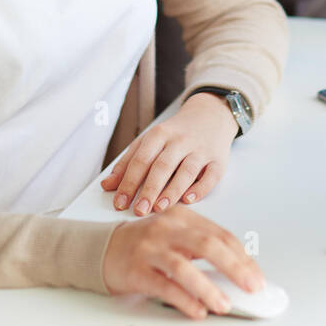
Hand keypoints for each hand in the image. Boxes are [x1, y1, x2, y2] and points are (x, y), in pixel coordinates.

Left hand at [101, 93, 238, 215]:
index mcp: (160, 134)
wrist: (210, 114)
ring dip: (172, 191)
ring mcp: (201, 150)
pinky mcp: (218, 160)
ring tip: (159, 208)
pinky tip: (189, 200)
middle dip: (149, 189)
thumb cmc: (176, 133)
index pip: (141, 159)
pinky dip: (200, 188)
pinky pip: (211, 176)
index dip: (129, 181)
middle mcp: (181, 140)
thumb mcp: (150, 140)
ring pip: (186, 171)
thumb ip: (129, 162)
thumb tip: (107, 185)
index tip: (119, 202)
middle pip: (163, 165)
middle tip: (138, 210)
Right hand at [101, 204, 265, 318]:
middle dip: (234, 267)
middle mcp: (167, 228)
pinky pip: (164, 286)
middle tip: (251, 286)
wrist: (103, 248)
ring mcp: (150, 248)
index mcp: (182, 216)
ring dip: (208, 287)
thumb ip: (202, 245)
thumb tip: (238, 269)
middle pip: (207, 244)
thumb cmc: (145, 244)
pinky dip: (184, 299)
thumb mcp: (176, 235)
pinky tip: (197, 310)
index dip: (242, 256)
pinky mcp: (136, 270)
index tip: (256, 275)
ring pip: (184, 266)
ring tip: (224, 304)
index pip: (220, 234)